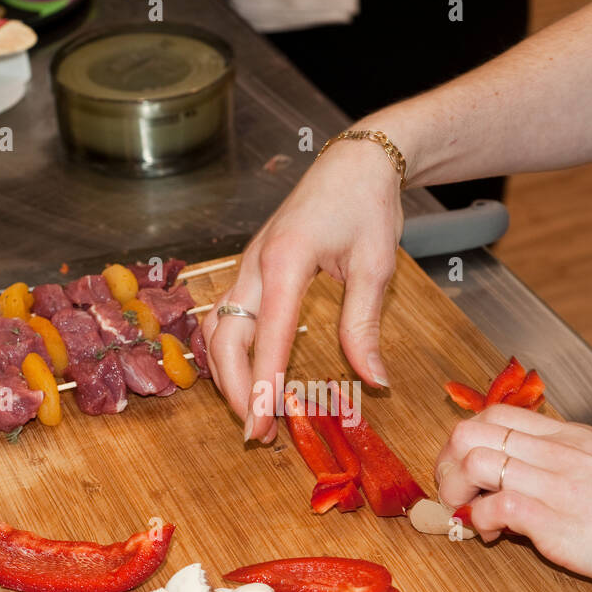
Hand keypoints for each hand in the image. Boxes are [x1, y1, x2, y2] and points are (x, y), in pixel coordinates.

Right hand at [202, 135, 404, 441]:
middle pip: (224, 338)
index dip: (262, 386)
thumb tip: (372, 380)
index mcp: (285, 262)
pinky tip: (245, 375)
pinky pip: (224, 316)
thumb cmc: (367, 205)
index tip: (263, 425)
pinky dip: (227, 351)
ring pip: (216, 328)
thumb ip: (364, 325)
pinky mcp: (250, 267)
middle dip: (235, 389)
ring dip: (225, 373)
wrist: (355, 159)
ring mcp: (246, 265)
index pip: (267, 338)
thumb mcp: (375, 266)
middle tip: (256, 432)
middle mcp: (254, 264)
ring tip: (251, 410)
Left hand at [434, 405, 591, 591]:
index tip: (466, 468)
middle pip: (469, 431)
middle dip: (446, 463)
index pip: (496, 414)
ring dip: (456, 493)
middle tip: (455, 494)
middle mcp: (556, 452)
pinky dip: (479, 525)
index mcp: (572, 437)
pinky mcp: (555, 522)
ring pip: (472, 463)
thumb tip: (548, 476)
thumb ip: (578, 464)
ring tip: (471, 517)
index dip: (466, 440)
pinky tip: (496, 538)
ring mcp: (553, 484)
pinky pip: (491, 509)